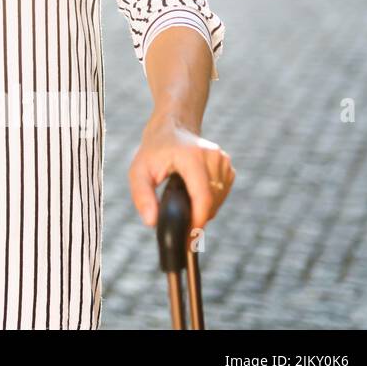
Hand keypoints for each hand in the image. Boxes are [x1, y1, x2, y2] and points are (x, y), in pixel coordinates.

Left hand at [129, 113, 234, 230]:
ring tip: (183, 201)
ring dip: (203, 209)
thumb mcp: (138, 171)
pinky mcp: (228, 166)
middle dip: (196, 216)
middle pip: (211, 203)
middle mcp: (213, 157)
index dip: (197, 221)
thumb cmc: (154, 150)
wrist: (172, 127)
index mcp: (192, 156)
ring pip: (218, 201)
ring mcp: (223, 161)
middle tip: (178, 220)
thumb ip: (142, 196)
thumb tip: (152, 222)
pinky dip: (209, 201)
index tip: (188, 238)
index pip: (203, 197)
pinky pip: (222, 194)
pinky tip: (193, 193)